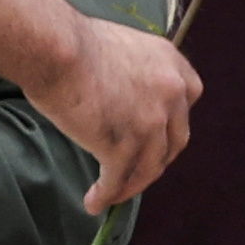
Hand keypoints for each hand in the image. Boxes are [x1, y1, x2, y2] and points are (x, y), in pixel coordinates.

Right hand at [24, 16, 199, 212]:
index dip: (173, 121)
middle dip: (155, 160)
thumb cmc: (73, 42)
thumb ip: (135, 75)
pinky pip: (118, 179)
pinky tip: (93, 201)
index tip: (158, 135)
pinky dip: (107, 194)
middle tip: (134, 170)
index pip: (189, 100)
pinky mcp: (124, 146)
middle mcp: (171, 93)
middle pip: (173, 141)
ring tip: (110, 195)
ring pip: (148, 167)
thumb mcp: (122, 49)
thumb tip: (123, 102)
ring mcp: (151, 122)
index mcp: (172, 64)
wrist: (55, 49)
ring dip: (130, 185)